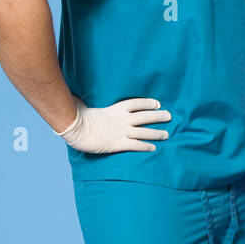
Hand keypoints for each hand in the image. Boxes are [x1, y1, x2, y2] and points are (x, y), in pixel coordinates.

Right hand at [55, 96, 171, 152]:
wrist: (75, 127)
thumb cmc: (77, 115)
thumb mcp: (85, 104)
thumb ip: (87, 101)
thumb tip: (77, 95)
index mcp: (115, 109)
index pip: (136, 104)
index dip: (148, 103)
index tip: (157, 103)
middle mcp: (122, 120)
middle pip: (145, 117)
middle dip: (158, 116)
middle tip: (169, 116)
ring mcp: (121, 132)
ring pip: (144, 132)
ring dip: (156, 133)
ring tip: (166, 134)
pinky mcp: (118, 144)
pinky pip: (135, 145)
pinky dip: (145, 146)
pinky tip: (154, 148)